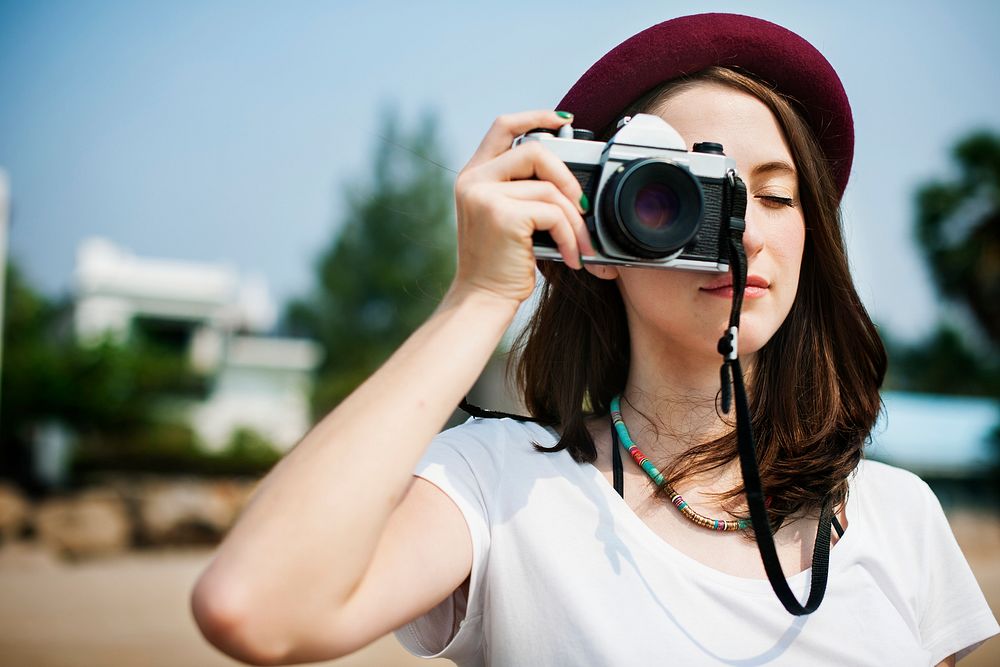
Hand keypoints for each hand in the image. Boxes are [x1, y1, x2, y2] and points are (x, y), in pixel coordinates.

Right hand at [449, 110, 595, 307]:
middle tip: (583, 208)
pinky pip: (553, 213)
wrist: (482, 300)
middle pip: (536, 151)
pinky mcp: (501, 215)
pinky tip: (572, 258)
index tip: (564, 120)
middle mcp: (474, 180)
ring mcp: (484, 195)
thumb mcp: (507, 219)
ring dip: (576, 222)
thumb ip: (525, 192)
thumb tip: (570, 181)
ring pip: (551, 190)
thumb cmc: (500, 266)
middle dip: (569, 178)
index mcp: (474, 176)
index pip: (504, 127)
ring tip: (583, 248)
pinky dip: (571, 237)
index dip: (536, 116)